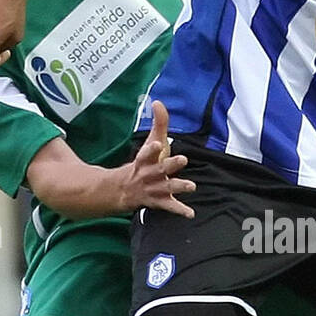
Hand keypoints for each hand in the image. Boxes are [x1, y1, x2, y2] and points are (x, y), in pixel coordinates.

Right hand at [115, 100, 195, 217]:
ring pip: (166, 187)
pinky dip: (179, 210)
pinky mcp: (158, 201)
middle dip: (171, 165)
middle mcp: (149, 174)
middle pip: (160, 169)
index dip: (151, 149)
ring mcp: (153, 188)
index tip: (158, 143)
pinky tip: (190, 213)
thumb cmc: (144, 163)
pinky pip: (169, 206)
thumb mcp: (150, 142)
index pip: (147, 153)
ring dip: (178, 186)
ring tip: (192, 186)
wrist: (123, 189)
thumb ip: (158, 123)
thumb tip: (158, 102)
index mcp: (145, 159)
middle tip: (183, 159)